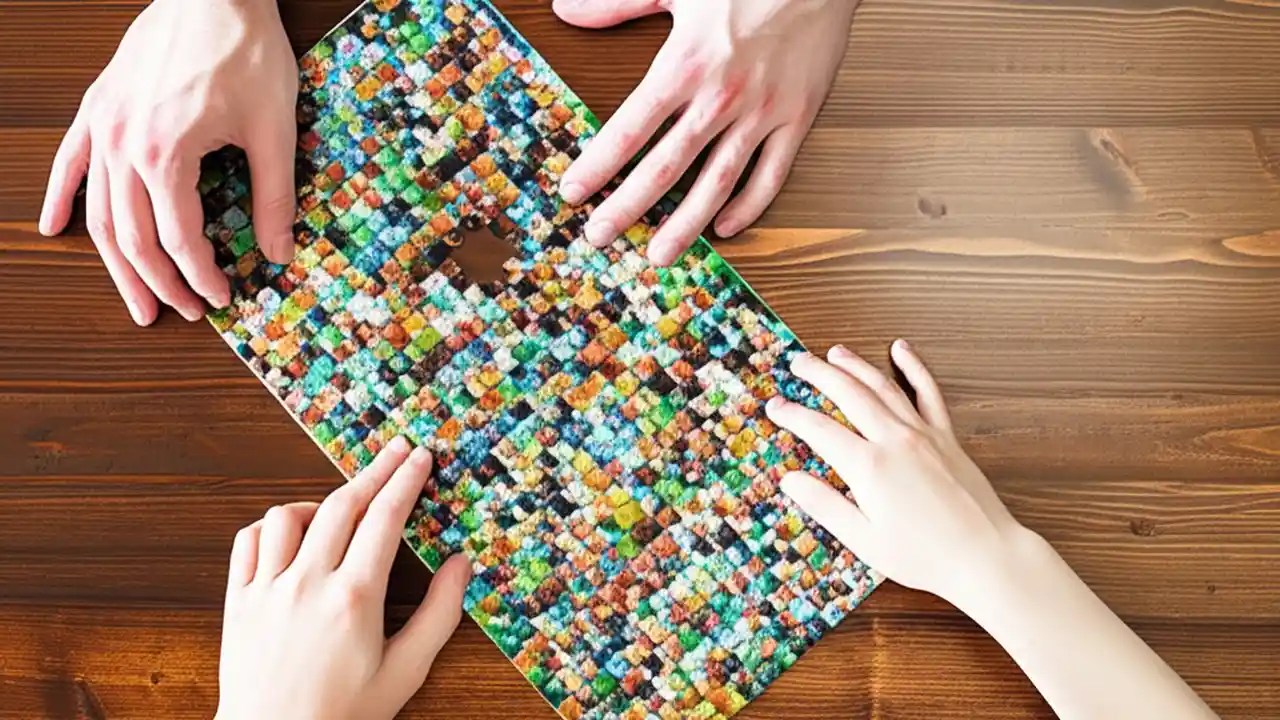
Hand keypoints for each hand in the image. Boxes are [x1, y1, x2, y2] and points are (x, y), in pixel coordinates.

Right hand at [39, 0, 298, 325]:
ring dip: (115, 262)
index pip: (178, 239)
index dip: (200, 277)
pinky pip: (69, 161)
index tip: (222, 297)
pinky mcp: (99, 106)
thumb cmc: (247, 50)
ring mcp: (104, 125)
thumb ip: (275, 198)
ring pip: (99, 211)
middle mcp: (123, 145)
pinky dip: (60, 197)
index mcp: (165, 154)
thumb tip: (279, 252)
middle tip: (182, 313)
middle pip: (132, 236)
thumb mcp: (275, 131)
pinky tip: (53, 229)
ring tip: (135, 300)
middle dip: (160, 283)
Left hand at [216, 438, 471, 719]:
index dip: (406, 480)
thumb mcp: (406, 672)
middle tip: (397, 449)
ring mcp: (267, 589)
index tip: (421, 457)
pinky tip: (293, 533)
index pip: (385, 518)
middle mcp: (308, 584)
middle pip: (344, 503)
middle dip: (376, 469)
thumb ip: (439, 614)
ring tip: (344, 507)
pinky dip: (272, 525)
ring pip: (290, 515)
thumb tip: (461, 564)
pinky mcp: (238, 601)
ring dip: (321, 500)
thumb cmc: (343, 715)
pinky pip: (248, 540)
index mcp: (354, 599)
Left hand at [554, 0, 855, 264]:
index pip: (630, 129)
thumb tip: (565, 11)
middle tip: (599, 236)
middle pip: (664, 168)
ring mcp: (762, 114)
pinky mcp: (798, 118)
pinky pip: (771, 175)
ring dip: (685, 224)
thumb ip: (617, 2)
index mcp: (684, 64)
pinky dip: (749, 206)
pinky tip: (725, 228)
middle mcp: (721, 97)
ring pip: (716, 183)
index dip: (598, 165)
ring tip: (659, 255)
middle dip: (626, 207)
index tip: (573, 192)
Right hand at [765, 340, 1031, 606]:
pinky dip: (914, 368)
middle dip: (819, 374)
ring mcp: (923, 434)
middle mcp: (894, 440)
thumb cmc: (924, 555)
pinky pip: (928, 393)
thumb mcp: (864, 539)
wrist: (985, 555)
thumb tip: (789, 480)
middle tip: (798, 362)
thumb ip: (824, 505)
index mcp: (869, 467)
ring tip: (835, 352)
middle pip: (849, 394)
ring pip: (882, 386)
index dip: (792, 415)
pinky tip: (901, 349)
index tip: (774, 405)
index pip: (819, 429)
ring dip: (856, 365)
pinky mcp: (946, 436)